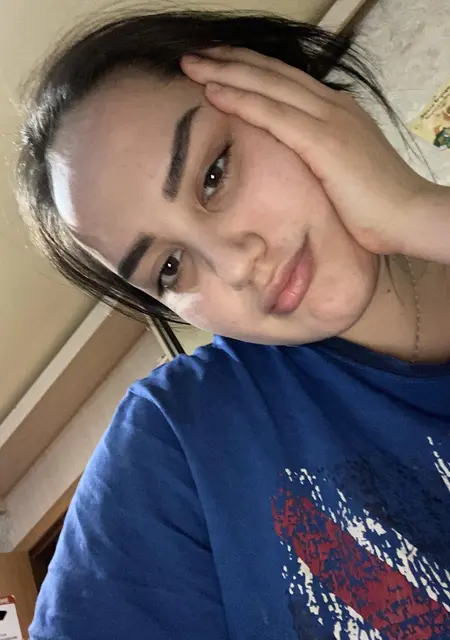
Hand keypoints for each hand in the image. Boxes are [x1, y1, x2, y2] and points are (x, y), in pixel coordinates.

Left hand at [181, 48, 449, 262]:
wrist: (408, 216)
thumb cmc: (376, 204)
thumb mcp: (342, 170)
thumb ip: (318, 157)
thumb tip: (294, 161)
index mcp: (335, 111)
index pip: (284, 81)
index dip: (248, 69)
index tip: (218, 66)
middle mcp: (331, 105)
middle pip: (271, 73)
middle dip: (229, 61)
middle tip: (194, 55)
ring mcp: (328, 119)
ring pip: (267, 85)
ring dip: (225, 72)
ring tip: (191, 65)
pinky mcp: (323, 140)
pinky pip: (272, 114)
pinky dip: (240, 100)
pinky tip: (213, 92)